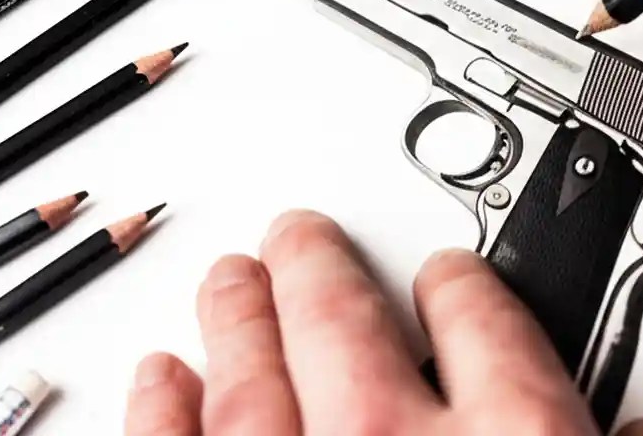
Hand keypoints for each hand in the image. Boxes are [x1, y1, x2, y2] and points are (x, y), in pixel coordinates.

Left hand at [122, 210, 642, 435]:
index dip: (463, 282)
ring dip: (239, 318)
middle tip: (300, 233)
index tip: (448, 272)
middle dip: (318, 266)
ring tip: (232, 279)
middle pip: (346, 320)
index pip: (482, 317)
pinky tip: (159, 377)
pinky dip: (163, 411)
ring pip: (254, 374)